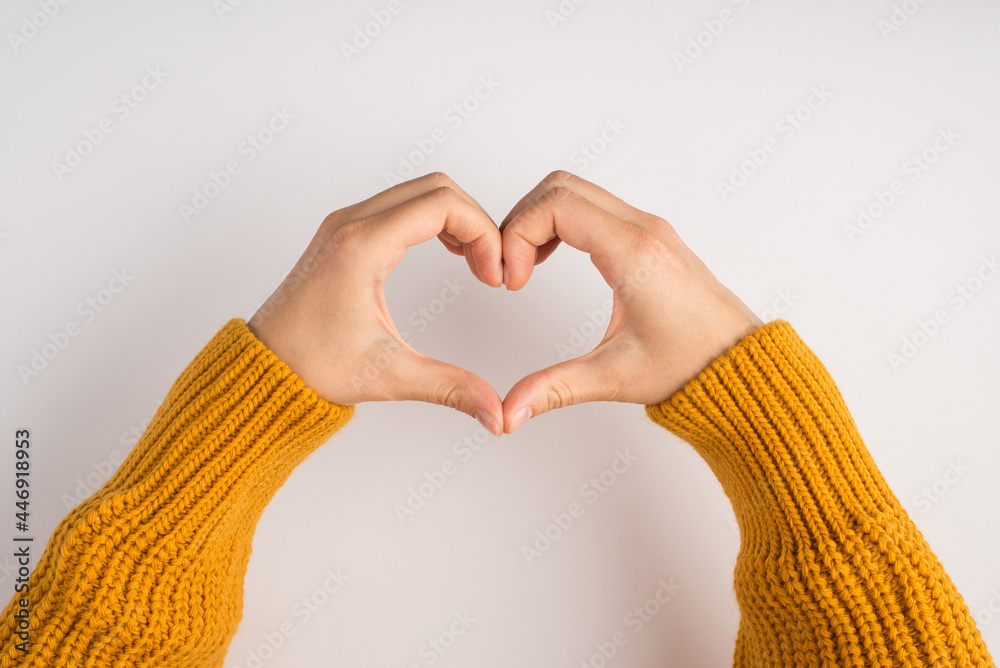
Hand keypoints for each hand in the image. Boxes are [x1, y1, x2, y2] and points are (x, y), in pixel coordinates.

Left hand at [247, 173, 505, 435]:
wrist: (264, 368)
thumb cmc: (309, 366)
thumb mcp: (388, 376)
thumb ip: (449, 387)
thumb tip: (496, 412)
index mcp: (362, 246)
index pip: (442, 204)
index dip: (482, 232)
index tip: (493, 274)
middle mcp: (351, 224)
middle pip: (436, 188)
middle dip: (475, 221)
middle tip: (490, 267)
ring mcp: (345, 224)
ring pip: (419, 191)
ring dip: (455, 218)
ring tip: (474, 261)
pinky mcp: (344, 233)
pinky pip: (400, 204)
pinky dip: (433, 219)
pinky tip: (447, 251)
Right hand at [499, 171, 762, 432]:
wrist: (739, 365)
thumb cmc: (691, 365)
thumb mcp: (614, 377)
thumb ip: (555, 389)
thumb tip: (509, 413)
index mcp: (634, 255)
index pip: (557, 206)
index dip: (518, 235)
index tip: (512, 280)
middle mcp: (642, 230)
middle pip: (559, 187)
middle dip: (521, 222)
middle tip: (510, 271)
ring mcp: (646, 228)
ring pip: (574, 190)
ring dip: (539, 219)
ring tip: (524, 267)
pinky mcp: (647, 235)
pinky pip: (592, 205)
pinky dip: (559, 222)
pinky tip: (548, 259)